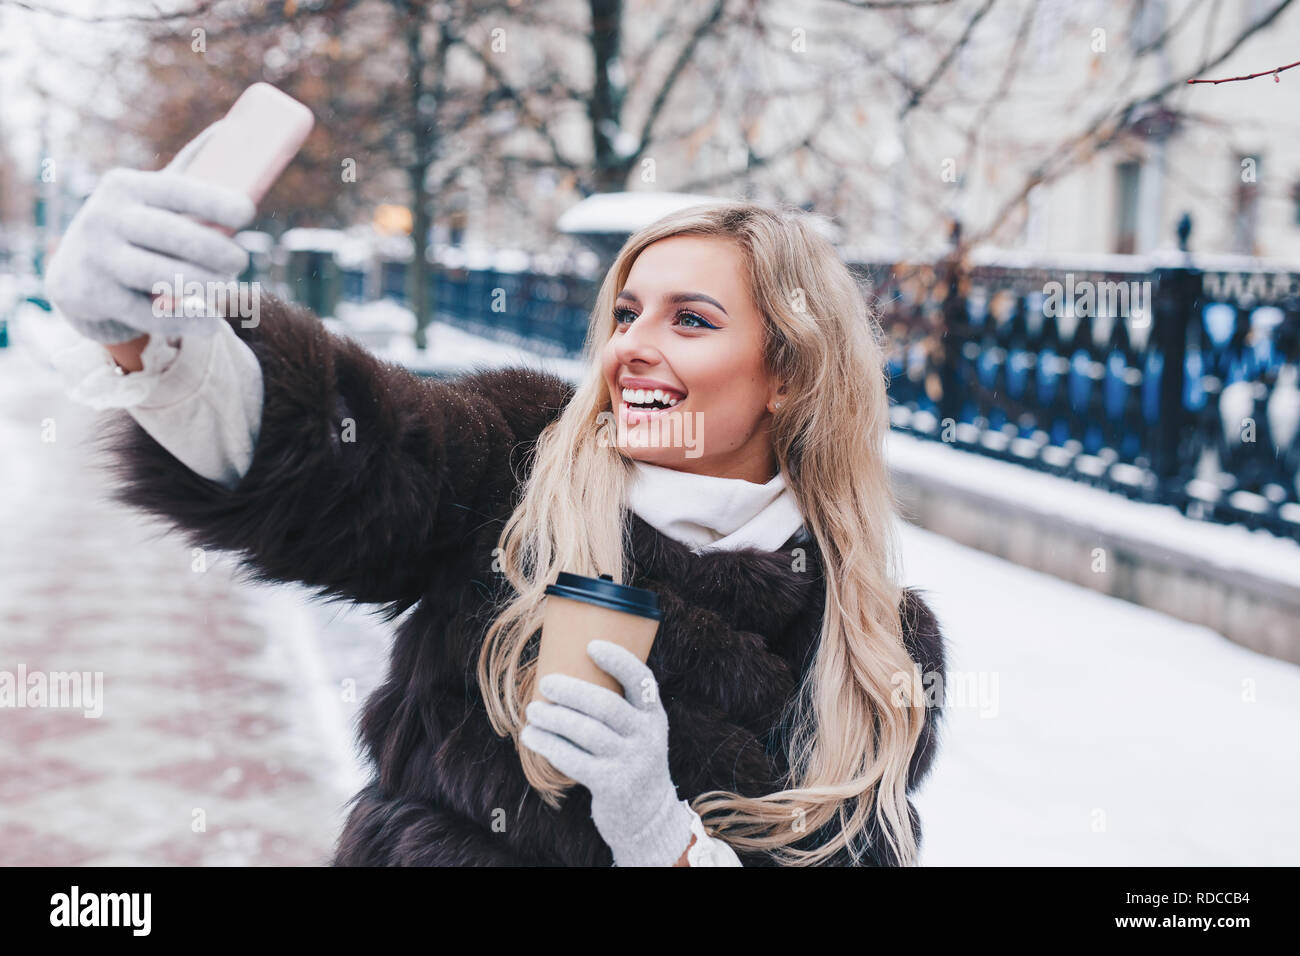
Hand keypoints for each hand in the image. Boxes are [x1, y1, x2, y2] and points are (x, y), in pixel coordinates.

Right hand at [44, 120, 255, 344]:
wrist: (75, 276)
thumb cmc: (133, 228)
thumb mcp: (151, 197)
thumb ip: (189, 170)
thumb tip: (233, 128)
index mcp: (125, 186)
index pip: (176, 190)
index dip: (214, 200)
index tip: (247, 213)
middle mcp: (105, 217)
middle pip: (176, 237)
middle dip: (218, 252)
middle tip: (240, 262)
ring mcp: (97, 258)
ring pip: (166, 276)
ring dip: (206, 287)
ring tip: (228, 289)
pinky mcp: (95, 297)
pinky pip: (152, 314)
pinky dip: (187, 320)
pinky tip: (210, 322)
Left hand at [520, 639, 693, 866]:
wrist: (648, 817)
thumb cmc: (631, 760)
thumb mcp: (638, 731)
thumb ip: (617, 706)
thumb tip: (564, 671)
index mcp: (653, 715)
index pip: (642, 680)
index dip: (618, 660)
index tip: (591, 646)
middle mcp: (646, 737)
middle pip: (606, 706)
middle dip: (572, 691)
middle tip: (546, 682)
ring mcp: (630, 762)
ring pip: (586, 732)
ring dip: (554, 718)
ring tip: (532, 710)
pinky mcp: (611, 786)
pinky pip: (574, 760)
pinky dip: (548, 745)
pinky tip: (531, 736)